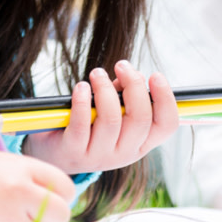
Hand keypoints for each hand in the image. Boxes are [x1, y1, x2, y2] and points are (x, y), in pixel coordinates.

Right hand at [0, 150, 75, 221]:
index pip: (66, 188)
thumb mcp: (4, 163)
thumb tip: (60, 199)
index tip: (50, 198)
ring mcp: (6, 221)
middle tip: (35, 217)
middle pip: (61, 215)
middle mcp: (19, 194)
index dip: (60, 195)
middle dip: (52, 219)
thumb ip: (34, 179)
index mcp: (23, 169)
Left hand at [23, 60, 178, 173]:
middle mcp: (125, 153)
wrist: (56, 155)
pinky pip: (81, 125)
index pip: (166, 125)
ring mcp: (99, 156)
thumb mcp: (114, 113)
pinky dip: (82, 101)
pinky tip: (81, 87)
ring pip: (111, 120)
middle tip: (121, 65)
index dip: (166, 100)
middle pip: (140, 119)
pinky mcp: (74, 152)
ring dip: (105, 89)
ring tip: (97, 74)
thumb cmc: (92, 126)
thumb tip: (133, 75)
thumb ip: (126, 96)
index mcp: (141, 143)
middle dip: (133, 85)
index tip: (155, 75)